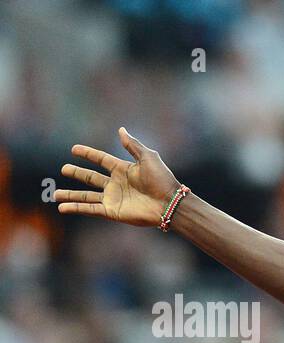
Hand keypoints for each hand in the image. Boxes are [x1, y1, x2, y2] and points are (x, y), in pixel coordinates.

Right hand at [54, 127, 179, 226]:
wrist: (169, 203)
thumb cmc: (162, 179)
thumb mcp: (148, 157)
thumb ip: (132, 145)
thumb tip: (121, 129)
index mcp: (123, 169)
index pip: (101, 160)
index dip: (88, 154)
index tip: (74, 149)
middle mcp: (116, 184)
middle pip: (90, 178)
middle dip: (77, 173)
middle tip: (63, 169)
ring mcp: (113, 198)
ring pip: (86, 196)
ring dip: (71, 195)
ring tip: (55, 194)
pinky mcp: (112, 211)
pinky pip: (90, 209)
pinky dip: (76, 208)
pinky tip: (62, 208)